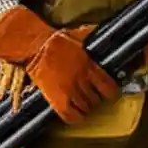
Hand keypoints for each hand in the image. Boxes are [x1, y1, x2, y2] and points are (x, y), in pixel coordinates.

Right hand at [0, 6, 119, 123]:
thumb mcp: (79, 36)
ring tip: (83, 104)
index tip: (111, 93)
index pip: (108, 86)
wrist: (35, 49)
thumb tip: (101, 29)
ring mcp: (69, 91)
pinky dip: (75, 118)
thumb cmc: (57, 41)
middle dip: (96, 99)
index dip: (112, 92)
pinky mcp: (56, 100)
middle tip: (93, 96)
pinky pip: (70, 116)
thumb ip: (92, 36)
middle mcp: (82, 80)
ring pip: (85, 108)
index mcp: (90, 66)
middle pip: (96, 99)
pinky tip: (76, 115)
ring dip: (86, 107)